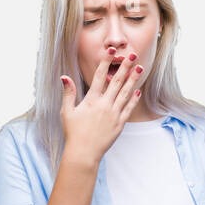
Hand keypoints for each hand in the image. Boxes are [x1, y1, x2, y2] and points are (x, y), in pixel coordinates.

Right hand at [59, 49, 143, 168]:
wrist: (83, 153)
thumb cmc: (73, 133)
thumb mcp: (67, 112)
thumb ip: (68, 93)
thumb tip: (64, 77)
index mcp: (91, 100)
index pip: (99, 76)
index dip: (106, 61)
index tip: (112, 50)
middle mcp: (104, 105)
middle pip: (116, 82)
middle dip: (125, 67)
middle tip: (133, 55)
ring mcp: (113, 115)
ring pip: (125, 93)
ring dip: (133, 80)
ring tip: (140, 68)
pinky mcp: (119, 125)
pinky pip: (128, 109)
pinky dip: (133, 99)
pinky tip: (138, 90)